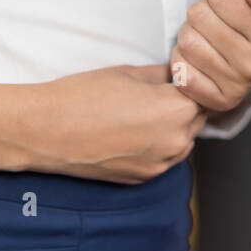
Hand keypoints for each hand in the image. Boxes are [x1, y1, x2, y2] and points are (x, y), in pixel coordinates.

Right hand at [28, 64, 207, 183]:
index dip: (193, 81)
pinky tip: (134, 132)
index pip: (205, 92)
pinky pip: (164, 159)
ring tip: (145, 112)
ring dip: (175, 127)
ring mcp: (160, 164)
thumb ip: (164, 75)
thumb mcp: (130, 73)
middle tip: (163, 90)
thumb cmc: (83, 95)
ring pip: (183, 141)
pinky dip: (158, 145)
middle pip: (198, 119)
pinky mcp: (143, 178)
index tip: (179, 75)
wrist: (46, 130)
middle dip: (186, 104)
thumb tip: (180, 73)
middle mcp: (176, 142)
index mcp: (177, 111)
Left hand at [170, 0, 250, 112]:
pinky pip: (180, 68)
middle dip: (205, 9)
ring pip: (186, 40)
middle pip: (198, 15)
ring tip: (209, 35)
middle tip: (219, 18)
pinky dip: (184, 58)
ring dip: (192, 32)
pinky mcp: (216, 101)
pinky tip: (202, 57)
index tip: (235, 3)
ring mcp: (235, 86)